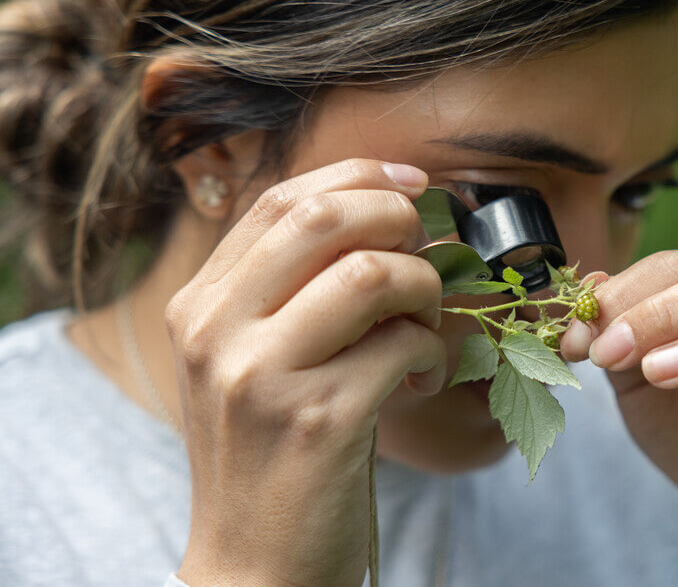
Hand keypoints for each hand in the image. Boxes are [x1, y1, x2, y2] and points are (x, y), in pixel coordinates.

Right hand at [167, 160, 445, 586]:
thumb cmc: (272, 455)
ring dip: (424, 291)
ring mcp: (260, 376)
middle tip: (428, 256)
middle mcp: (216, 331)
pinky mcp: (316, 421)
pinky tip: (419, 381)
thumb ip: (290, 290)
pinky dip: (431, 353)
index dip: (362, 176)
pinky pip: (403, 345)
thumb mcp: (253, 362)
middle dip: (400, 219)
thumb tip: (384, 210)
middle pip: (324, 216)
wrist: (255, 565)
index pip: (282, 197)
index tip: (415, 187)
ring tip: (424, 329)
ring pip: (372, 274)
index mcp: (199, 305)